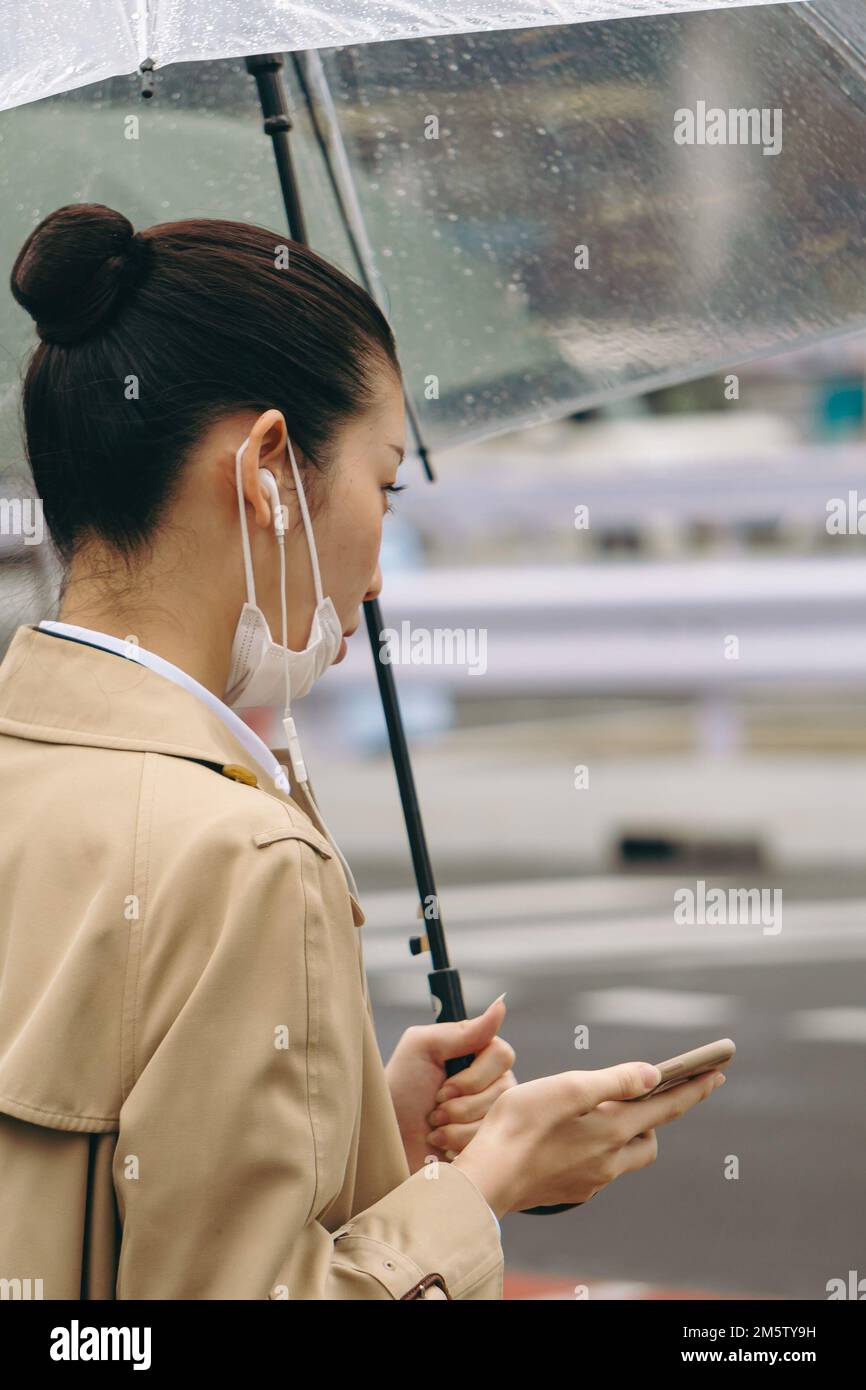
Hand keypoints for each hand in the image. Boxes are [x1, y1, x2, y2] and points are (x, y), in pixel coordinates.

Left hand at [384, 996, 515, 1174]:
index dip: (475, 1075)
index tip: (444, 1085)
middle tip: (435, 1108)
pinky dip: (459, 1145)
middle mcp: (489, 1083)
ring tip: (434, 1127)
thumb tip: (500, 1005)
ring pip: (495, 1119)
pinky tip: (441, 1145)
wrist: (387, 1140)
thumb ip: (462, 1030)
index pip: (503, 1054)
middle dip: (462, 1104)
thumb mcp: (422, 1048)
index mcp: (476, 1055)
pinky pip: (489, 1144)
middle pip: (503, 1090)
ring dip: (457, 1126)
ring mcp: (489, 1115)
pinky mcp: (485, 1143)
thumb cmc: (399, 1089)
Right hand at [453, 1062, 725, 1217]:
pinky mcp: (571, 1191)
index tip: (717, 1073)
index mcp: (612, 1131)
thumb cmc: (518, 1126)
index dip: (693, 1089)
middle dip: (659, 1115)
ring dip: (627, 1133)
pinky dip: (601, 1148)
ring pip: (625, 1156)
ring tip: (606, 1111)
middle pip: (651, 1138)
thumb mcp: (566, 1088)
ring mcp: (591, 1181)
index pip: (666, 1107)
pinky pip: (600, 1168)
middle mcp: (609, 1162)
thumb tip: (654, 1076)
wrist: (485, 1179)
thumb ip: (614, 1081)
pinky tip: (576, 1137)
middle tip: (655, 1092)